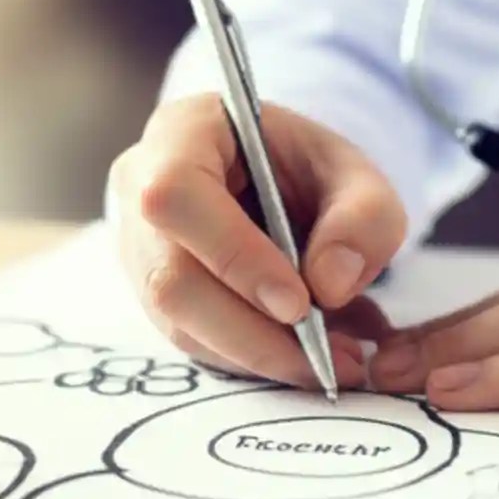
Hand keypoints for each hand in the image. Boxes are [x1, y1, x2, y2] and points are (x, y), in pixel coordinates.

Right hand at [109, 93, 405, 387]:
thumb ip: (362, 215)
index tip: (299, 305)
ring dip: (256, 355)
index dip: (233, 256)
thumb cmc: (299, 163)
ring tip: (329, 363)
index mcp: (179, 135)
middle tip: (326, 358)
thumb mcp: (349, 169)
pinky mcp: (150, 296)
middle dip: (251, 331)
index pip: (177, 197)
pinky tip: (301, 358)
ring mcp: (137, 250)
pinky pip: (190, 340)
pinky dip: (249, 359)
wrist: (265, 177)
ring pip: (176, 322)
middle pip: (170, 279)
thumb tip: (331, 286)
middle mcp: (138, 193)